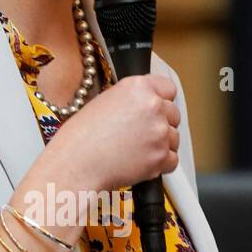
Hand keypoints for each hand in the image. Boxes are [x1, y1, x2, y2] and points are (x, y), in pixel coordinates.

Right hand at [51, 74, 179, 192]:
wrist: (76, 164)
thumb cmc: (81, 137)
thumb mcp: (104, 102)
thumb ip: (131, 100)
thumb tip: (145, 107)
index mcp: (137, 87)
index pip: (168, 88)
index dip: (161, 100)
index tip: (155, 109)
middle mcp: (152, 106)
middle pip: (173, 113)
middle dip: (161, 124)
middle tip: (139, 135)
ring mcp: (159, 131)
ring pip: (174, 138)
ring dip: (161, 145)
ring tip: (135, 151)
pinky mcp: (161, 156)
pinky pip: (172, 160)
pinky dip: (160, 165)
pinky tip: (139, 163)